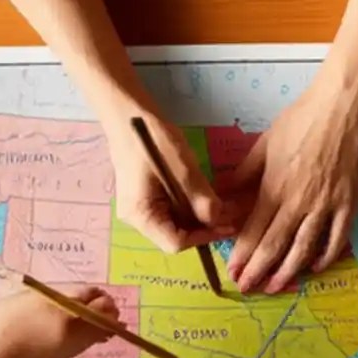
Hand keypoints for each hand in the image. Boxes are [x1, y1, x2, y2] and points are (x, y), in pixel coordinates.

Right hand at [106, 113, 234, 252]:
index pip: (174, 243)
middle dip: (203, 228)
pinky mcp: (147, 198)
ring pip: (175, 223)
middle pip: (175, 235)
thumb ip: (201, 197)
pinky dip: (189, 207)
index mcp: (140, 214)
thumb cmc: (152, 138)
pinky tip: (204, 195)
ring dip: (198, 217)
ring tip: (221, 205)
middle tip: (229, 214)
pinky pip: (171, 210)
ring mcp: (141, 208)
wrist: (128, 115)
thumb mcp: (182, 167)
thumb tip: (218, 220)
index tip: (226, 226)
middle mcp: (138, 218)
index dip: (203, 238)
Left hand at [219, 74, 357, 292]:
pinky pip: (337, 237)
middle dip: (259, 270)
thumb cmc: (302, 119)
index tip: (232, 271)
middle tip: (247, 288)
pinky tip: (315, 267)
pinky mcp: (349, 202)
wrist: (344, 105)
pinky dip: (326, 255)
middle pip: (276, 245)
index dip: (242, 254)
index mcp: (275, 187)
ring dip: (288, 271)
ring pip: (304, 247)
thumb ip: (244, 175)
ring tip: (275, 287)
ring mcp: (327, 204)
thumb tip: (223, 197)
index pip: (254, 231)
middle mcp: (300, 201)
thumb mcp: (264, 144)